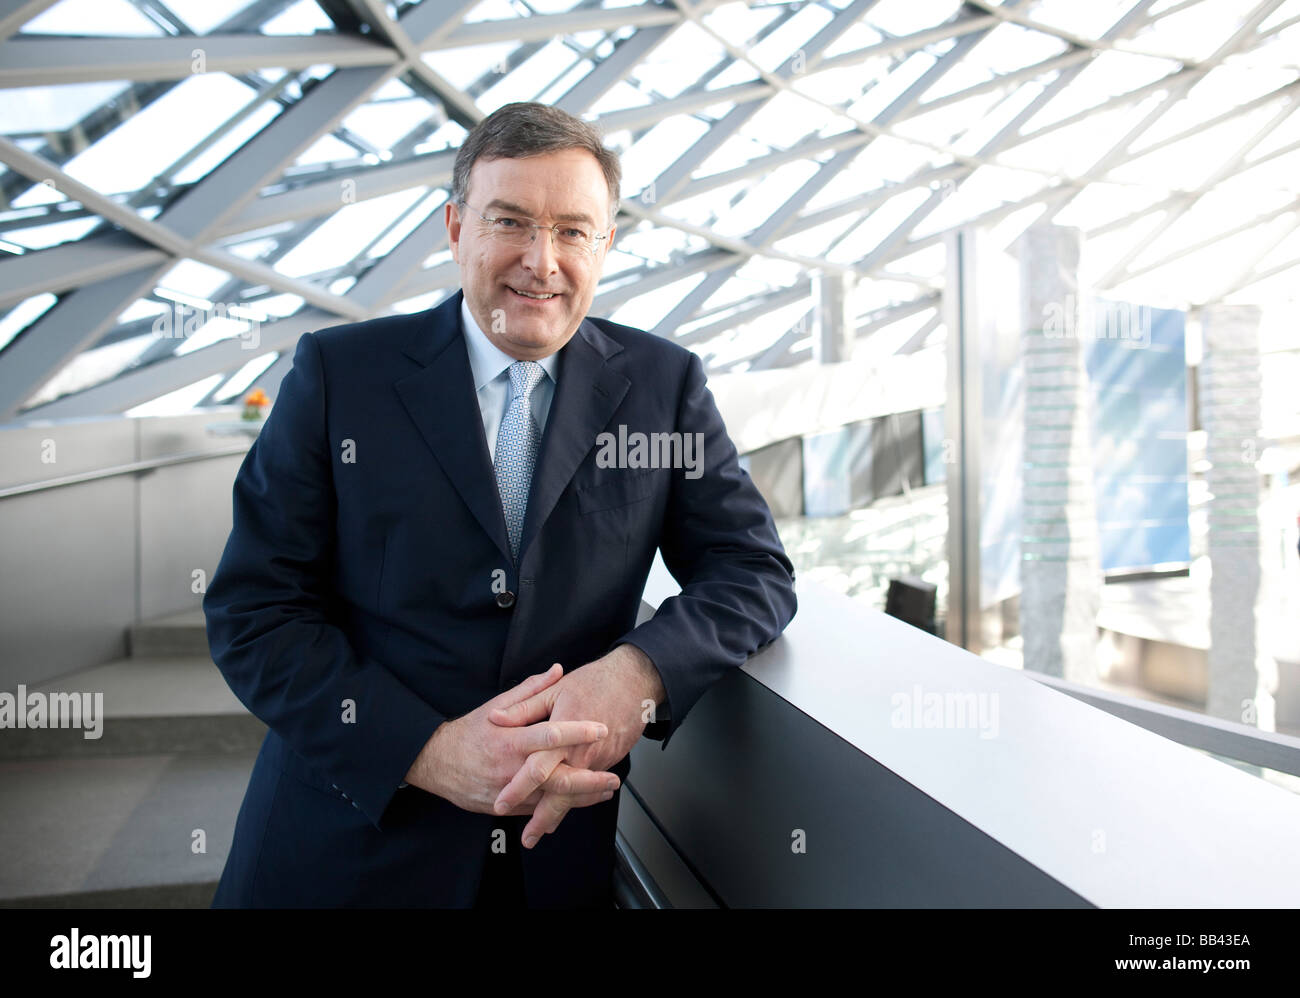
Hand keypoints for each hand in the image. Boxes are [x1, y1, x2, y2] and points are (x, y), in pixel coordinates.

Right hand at [405, 664, 621, 816]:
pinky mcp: (505, 808)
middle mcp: (510, 769)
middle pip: (556, 778)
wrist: (435, 764)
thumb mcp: (496, 706)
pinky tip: (580, 801)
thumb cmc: (468, 733)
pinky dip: (560, 807)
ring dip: (582, 798)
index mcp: (510, 740)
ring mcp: (508, 793)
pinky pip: (538, 810)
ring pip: (551, 800)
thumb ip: (531, 690)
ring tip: (605, 790)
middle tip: (614, 777)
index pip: (549, 736)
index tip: (600, 729)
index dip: (577, 732)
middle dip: (589, 780)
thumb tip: (558, 670)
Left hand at [489, 644, 664, 846]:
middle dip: (543, 818)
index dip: (518, 788)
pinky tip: (567, 807)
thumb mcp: (555, 689)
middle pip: (560, 793)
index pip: (537, 768)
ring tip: (544, 829)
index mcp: (563, 733)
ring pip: (576, 794)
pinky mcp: (609, 761)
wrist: (635, 682)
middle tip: (528, 839)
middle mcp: (581, 752)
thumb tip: (495, 718)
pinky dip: (577, 798)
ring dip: (560, 813)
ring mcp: (597, 759)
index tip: (501, 804)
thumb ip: (523, 706)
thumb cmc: (595, 682)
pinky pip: (589, 784)